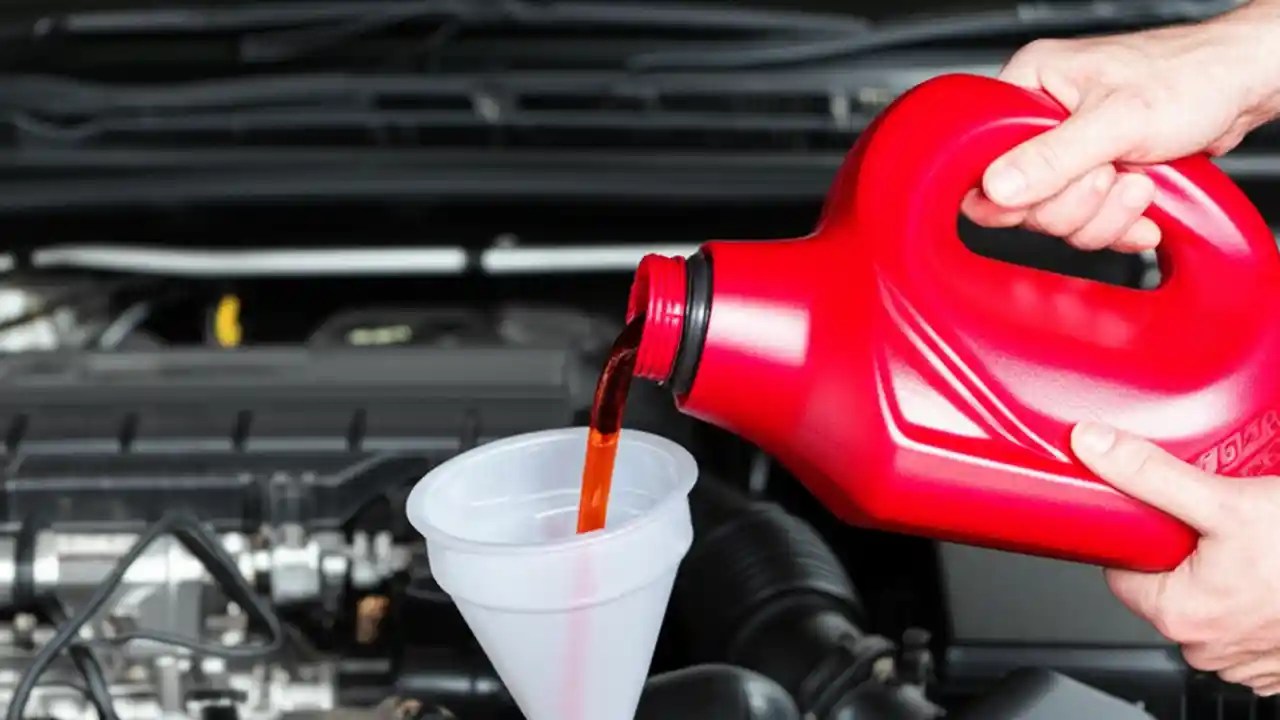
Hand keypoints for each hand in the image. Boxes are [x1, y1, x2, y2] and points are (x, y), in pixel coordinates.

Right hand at [964, 7, 1279, 252]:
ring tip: (1139, 181)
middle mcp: (1044, 119)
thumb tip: (996, 189)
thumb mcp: (1118, 118)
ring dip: (1104, 215)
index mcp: (1031, 85)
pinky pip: (1087, 222)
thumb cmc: (1193, 76)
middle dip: (1074, 203)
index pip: (981, 152)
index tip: (1034, 200)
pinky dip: (1118, 226)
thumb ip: (1053, 157)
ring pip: (1057, 216)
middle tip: (1109, 175)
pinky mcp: (1098, 175)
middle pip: (1023, 197)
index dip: (1004, 188)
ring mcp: (1071, 151)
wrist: (1246, 86)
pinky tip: (1143, 210)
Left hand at [1071, 421, 1279, 694]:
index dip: (1139, 537)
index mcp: (1179, 615)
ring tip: (1254, 544)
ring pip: (1210, 601)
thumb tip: (1094, 447)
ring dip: (1225, 571)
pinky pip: (1248, 621)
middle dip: (1186, 549)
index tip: (1158, 515)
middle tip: (1217, 519)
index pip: (1122, 571)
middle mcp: (1207, 649)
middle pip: (1167, 583)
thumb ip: (1152, 475)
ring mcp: (1245, 660)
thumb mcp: (1225, 501)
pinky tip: (1273, 568)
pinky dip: (1256, 595)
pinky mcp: (1276, 662)